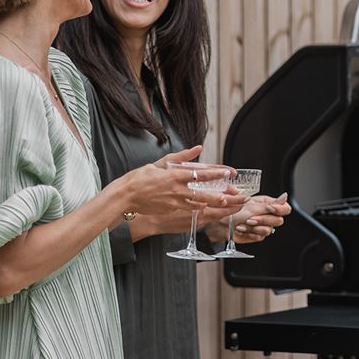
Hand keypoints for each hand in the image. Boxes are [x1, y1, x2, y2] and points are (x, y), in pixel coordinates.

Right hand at [118, 146, 237, 217]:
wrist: (125, 197)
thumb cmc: (139, 177)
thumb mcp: (160, 163)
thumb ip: (181, 156)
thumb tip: (198, 148)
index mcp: (174, 176)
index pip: (200, 174)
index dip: (216, 174)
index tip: (228, 172)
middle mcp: (176, 190)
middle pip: (204, 194)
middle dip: (220, 195)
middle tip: (233, 195)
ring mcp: (174, 202)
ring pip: (198, 204)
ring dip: (212, 204)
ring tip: (224, 203)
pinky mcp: (170, 210)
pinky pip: (187, 209)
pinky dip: (197, 208)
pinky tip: (205, 208)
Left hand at [232, 193, 290, 242]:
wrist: (221, 224)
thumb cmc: (233, 211)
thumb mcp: (252, 206)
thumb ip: (270, 204)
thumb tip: (285, 197)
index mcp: (268, 203)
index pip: (285, 208)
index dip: (280, 209)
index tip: (270, 209)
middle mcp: (267, 214)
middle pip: (278, 220)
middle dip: (263, 220)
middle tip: (250, 218)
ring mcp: (263, 226)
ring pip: (268, 230)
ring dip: (253, 227)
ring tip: (243, 223)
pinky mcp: (257, 235)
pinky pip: (260, 236)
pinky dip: (249, 233)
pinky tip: (241, 229)